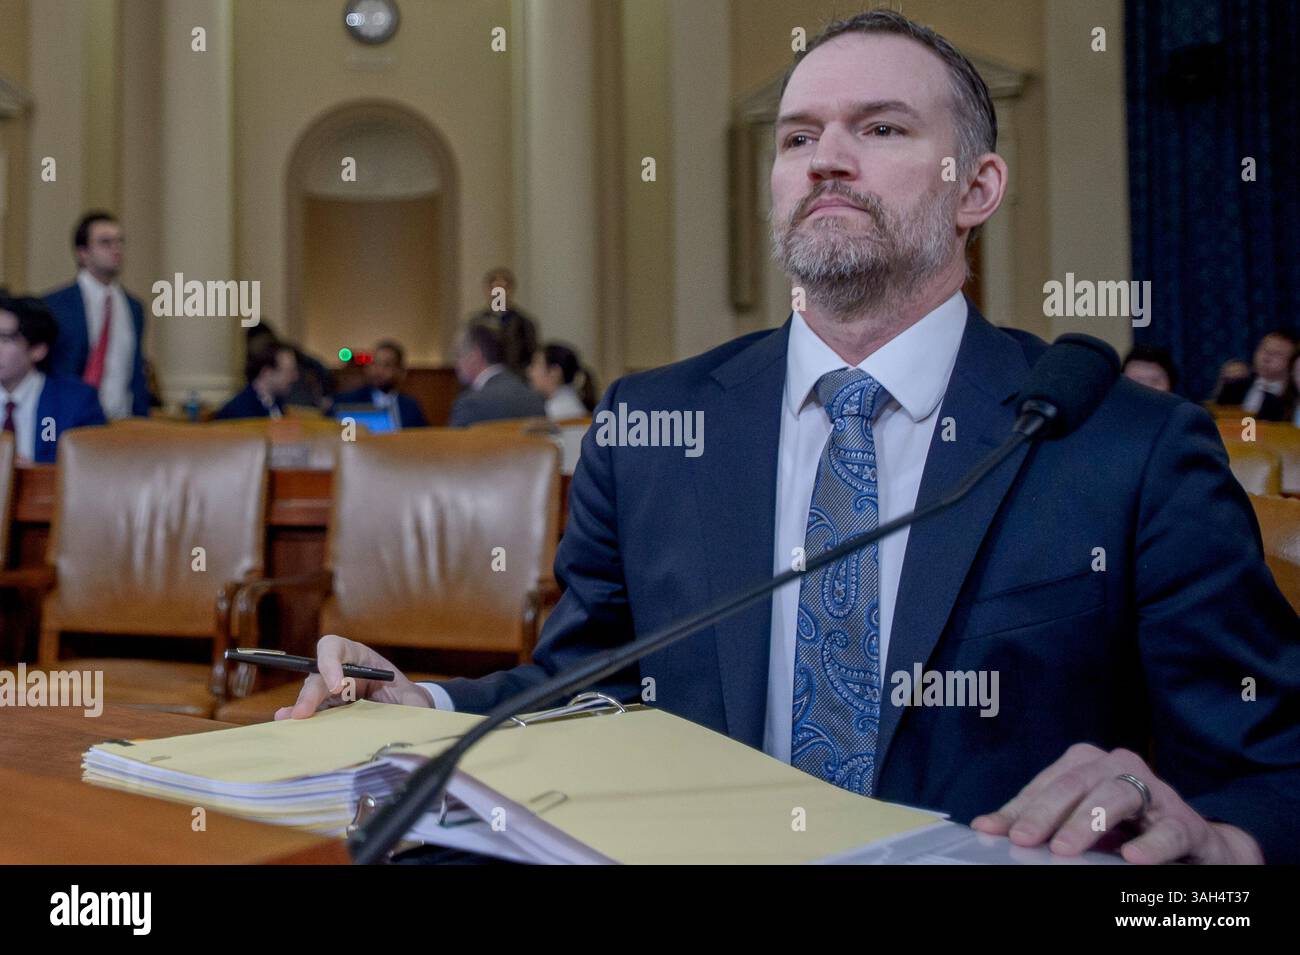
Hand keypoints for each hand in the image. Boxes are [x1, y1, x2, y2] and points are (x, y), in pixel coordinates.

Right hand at [273, 634, 433, 719]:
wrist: (407, 715)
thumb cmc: (407, 700)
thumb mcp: (414, 699)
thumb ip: (411, 704)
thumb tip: (412, 716)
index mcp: (360, 658)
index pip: (336, 647)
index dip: (330, 662)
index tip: (336, 686)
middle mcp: (341, 671)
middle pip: (318, 674)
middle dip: (311, 692)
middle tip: (304, 713)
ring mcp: (331, 691)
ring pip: (312, 694)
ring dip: (301, 706)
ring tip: (290, 720)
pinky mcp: (329, 709)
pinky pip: (313, 712)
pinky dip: (302, 718)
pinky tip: (287, 724)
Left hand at [970, 743, 1263, 863]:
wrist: (1191, 843)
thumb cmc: (1124, 826)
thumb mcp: (1077, 821)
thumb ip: (1037, 821)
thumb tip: (985, 826)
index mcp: (1087, 764)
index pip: (1046, 785)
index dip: (1020, 808)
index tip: (995, 831)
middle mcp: (1118, 767)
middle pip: (1075, 785)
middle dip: (1046, 812)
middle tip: (1023, 840)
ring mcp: (1155, 791)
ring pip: (1117, 796)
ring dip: (1088, 822)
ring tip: (1064, 848)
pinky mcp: (1185, 822)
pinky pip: (1168, 830)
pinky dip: (1150, 843)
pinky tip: (1132, 858)